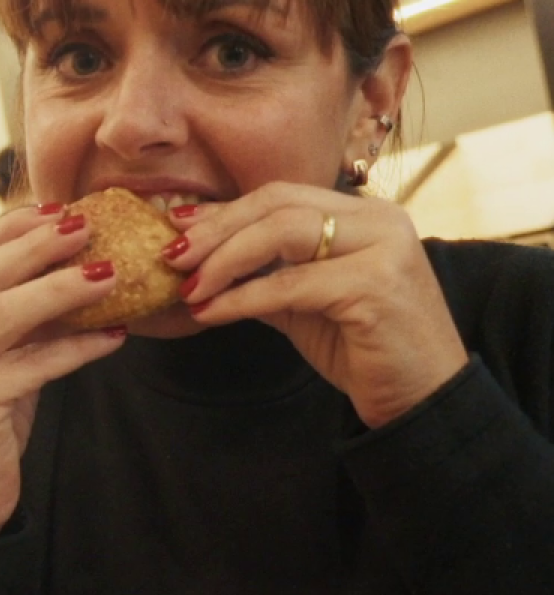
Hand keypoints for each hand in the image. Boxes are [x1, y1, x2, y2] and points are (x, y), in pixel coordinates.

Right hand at [0, 204, 127, 541]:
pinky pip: (31, 366)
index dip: (11, 231)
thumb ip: (19, 327)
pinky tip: (113, 338)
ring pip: (3, 315)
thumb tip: (77, 278)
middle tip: (86, 225)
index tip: (57, 209)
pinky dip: (75, 348)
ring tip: (108, 273)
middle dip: (37, 247)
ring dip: (60, 289)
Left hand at [167, 182, 467, 426]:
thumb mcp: (303, 302)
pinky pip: (290, 284)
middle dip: (216, 229)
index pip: (281, 195)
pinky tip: (210, 312)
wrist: (421, 400)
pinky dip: (242, 298)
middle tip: (172, 256)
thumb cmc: (362, 349)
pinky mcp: (375, 288)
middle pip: (278, 204)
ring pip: (284, 233)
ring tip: (188, 287)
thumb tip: (197, 260)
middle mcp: (379, 219)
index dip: (225, 210)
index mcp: (364, 214)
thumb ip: (262, 273)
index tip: (177, 226)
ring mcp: (383, 249)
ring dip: (224, 260)